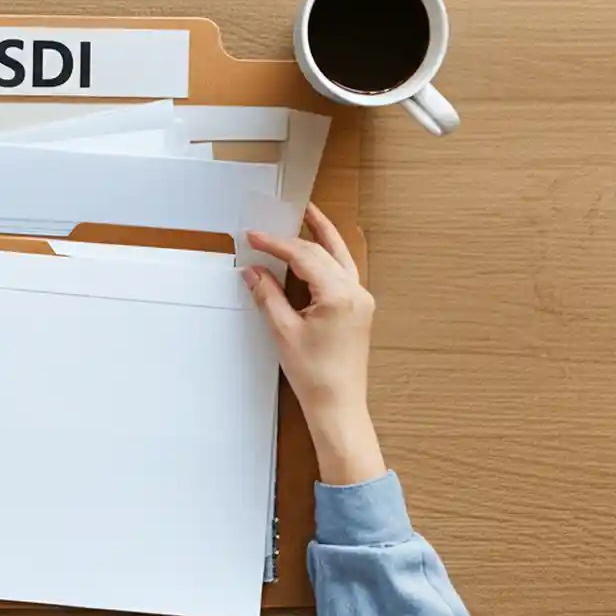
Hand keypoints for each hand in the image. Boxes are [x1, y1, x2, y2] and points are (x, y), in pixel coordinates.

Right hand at [242, 203, 385, 484]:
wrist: (338, 406)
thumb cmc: (314, 374)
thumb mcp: (283, 331)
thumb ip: (268, 295)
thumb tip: (253, 271)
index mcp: (339, 294)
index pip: (304, 255)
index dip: (276, 243)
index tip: (254, 236)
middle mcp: (356, 292)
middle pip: (327, 250)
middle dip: (305, 230)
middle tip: (291, 210)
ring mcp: (361, 301)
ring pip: (342, 257)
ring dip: (325, 237)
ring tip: (311, 217)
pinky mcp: (359, 310)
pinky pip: (345, 273)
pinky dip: (329, 258)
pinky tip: (315, 255)